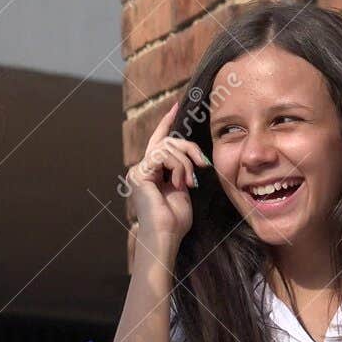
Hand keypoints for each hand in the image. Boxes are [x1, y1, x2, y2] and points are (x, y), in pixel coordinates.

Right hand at [128, 101, 209, 258]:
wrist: (166, 235)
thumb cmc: (175, 220)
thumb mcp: (183, 189)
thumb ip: (183, 171)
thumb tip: (191, 158)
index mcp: (152, 171)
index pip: (159, 141)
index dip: (167, 122)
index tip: (176, 106)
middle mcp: (142, 169)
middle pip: (167, 140)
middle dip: (189, 148)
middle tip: (203, 165)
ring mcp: (138, 171)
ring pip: (167, 146)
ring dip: (186, 162)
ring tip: (191, 182)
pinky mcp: (139, 174)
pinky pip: (163, 156)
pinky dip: (178, 167)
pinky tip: (181, 183)